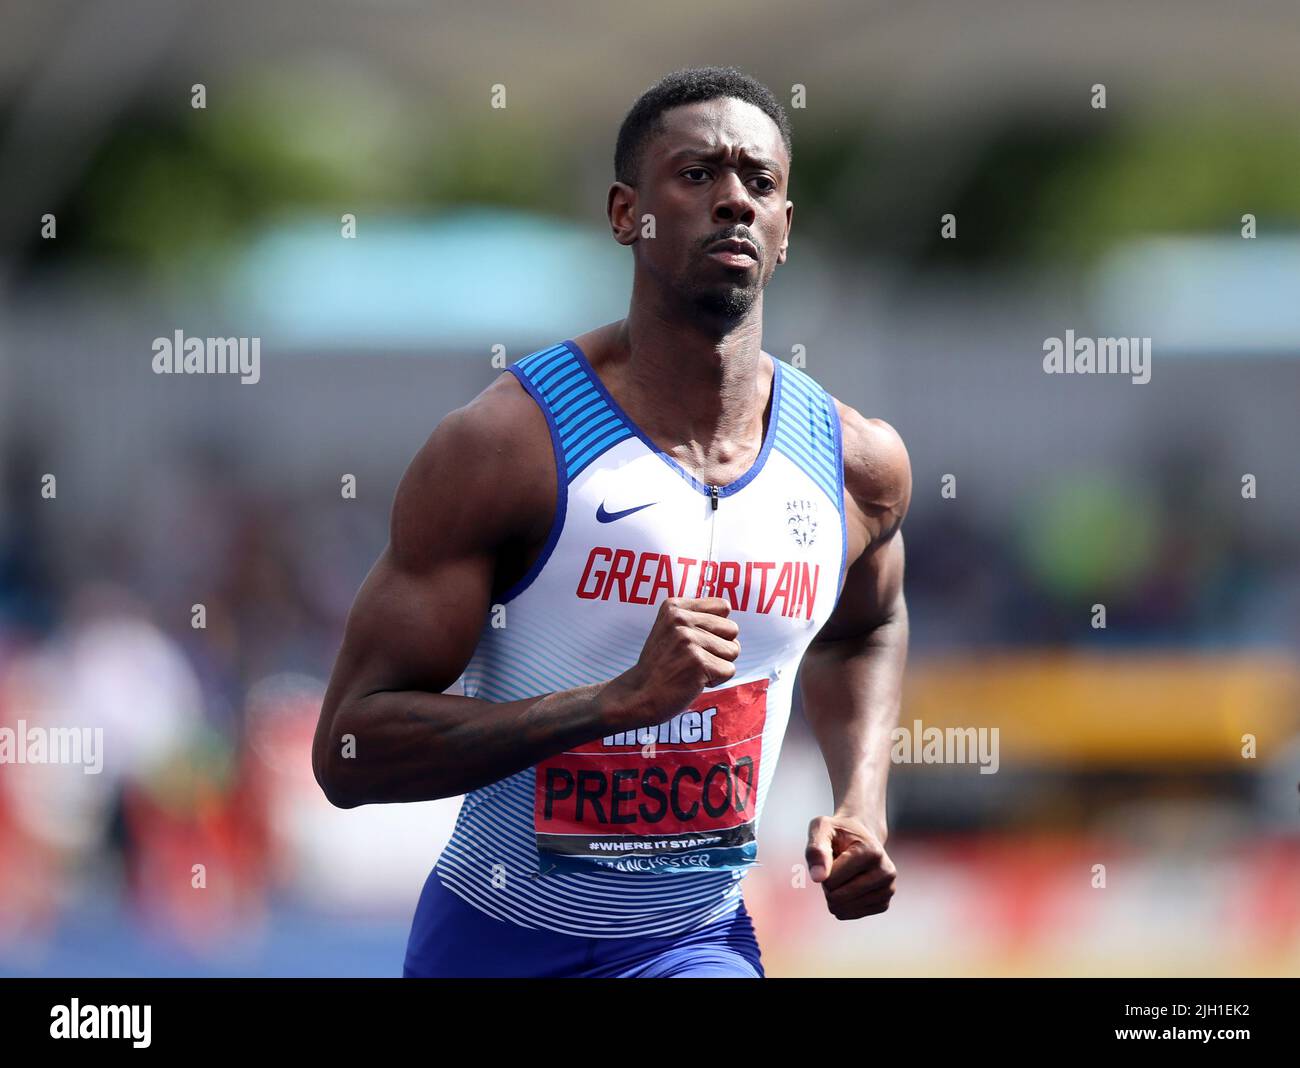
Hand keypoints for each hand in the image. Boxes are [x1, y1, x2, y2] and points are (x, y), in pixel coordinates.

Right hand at [607, 597, 739, 728]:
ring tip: (693, 670)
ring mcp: (689, 640)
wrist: (639, 695)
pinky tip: (694, 681)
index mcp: (674, 607)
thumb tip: (732, 624)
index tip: (697, 640)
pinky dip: (716, 680)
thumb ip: (697, 619)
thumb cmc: (661, 666)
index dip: (718, 627)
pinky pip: (729, 670)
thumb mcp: (670, 630)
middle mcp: (681, 619)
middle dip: (721, 647)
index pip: (723, 606)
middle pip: (732, 629)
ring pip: (733, 650)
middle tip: (694, 659)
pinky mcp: (698, 662)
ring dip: (718, 665)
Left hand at [805, 814, 895, 919]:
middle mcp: (886, 872)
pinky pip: (847, 914)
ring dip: (833, 894)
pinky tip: (848, 886)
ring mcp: (888, 890)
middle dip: (827, 884)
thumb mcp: (822, 829)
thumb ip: (816, 849)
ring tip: (843, 875)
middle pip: (836, 897)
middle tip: (835, 867)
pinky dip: (840, 903)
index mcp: (872, 852)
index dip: (822, 870)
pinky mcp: (883, 904)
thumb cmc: (837, 832)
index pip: (831, 879)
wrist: (860, 837)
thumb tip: (817, 878)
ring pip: (841, 908)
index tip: (832, 854)